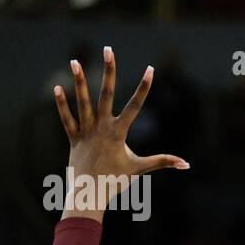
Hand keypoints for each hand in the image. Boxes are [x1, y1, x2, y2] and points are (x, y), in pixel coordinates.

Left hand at [54, 46, 188, 219]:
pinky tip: (57, 88)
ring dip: (79, 81)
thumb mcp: (140, 169)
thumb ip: (163, 162)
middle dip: (109, 71)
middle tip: (108, 50)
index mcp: (119, 132)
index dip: (144, 87)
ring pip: (82, 102)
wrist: (90, 195)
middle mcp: (102, 127)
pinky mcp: (73, 138)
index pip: (135, 105)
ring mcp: (86, 131)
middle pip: (106, 94)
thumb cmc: (116, 182)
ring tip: (74, 60)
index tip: (151, 69)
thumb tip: (187, 164)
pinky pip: (66, 118)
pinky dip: (61, 104)